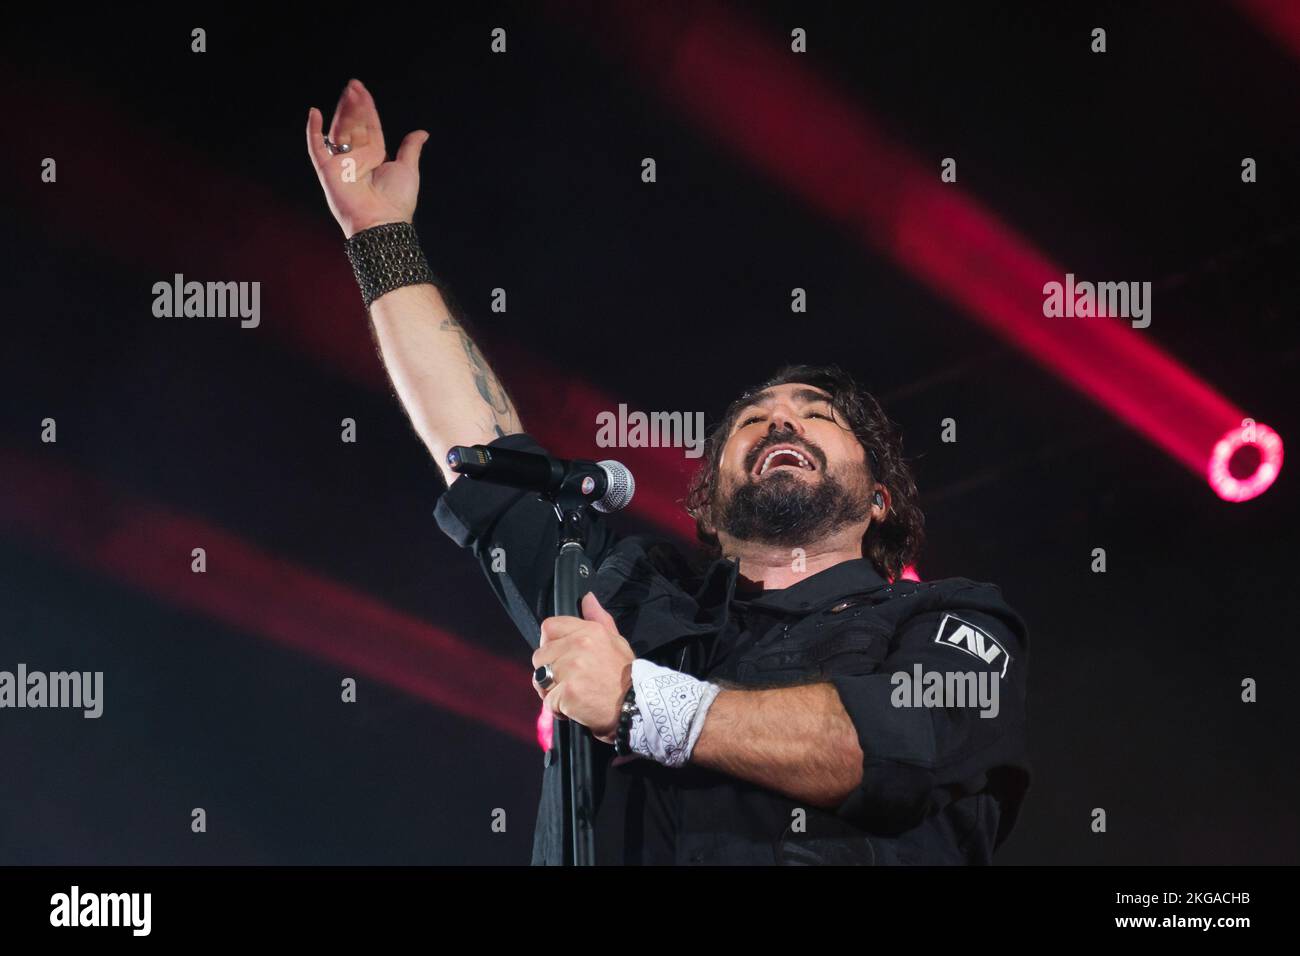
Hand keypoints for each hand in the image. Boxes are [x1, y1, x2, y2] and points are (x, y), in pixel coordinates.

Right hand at [305, 78, 429, 238]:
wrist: (383, 221)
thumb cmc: (397, 201)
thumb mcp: (408, 168)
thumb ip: (410, 148)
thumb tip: (422, 132)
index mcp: (374, 156)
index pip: (368, 126)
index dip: (365, 107)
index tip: (361, 89)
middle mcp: (356, 158)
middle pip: (352, 125)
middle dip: (353, 105)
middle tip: (353, 85)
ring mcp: (341, 163)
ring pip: (338, 130)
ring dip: (341, 111)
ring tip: (346, 93)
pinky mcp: (327, 170)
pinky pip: (316, 147)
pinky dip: (313, 131)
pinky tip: (315, 113)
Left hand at [533, 593, 633, 743]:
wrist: (637, 705)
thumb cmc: (626, 676)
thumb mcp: (616, 641)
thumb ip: (599, 619)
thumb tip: (588, 597)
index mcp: (588, 631)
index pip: (549, 627)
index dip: (549, 644)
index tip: (558, 658)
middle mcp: (578, 645)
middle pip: (540, 656)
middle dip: (549, 672)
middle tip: (568, 682)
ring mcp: (572, 669)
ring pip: (540, 680)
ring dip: (551, 692)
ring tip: (571, 696)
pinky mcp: (568, 692)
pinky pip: (548, 702)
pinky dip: (559, 710)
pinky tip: (575, 708)